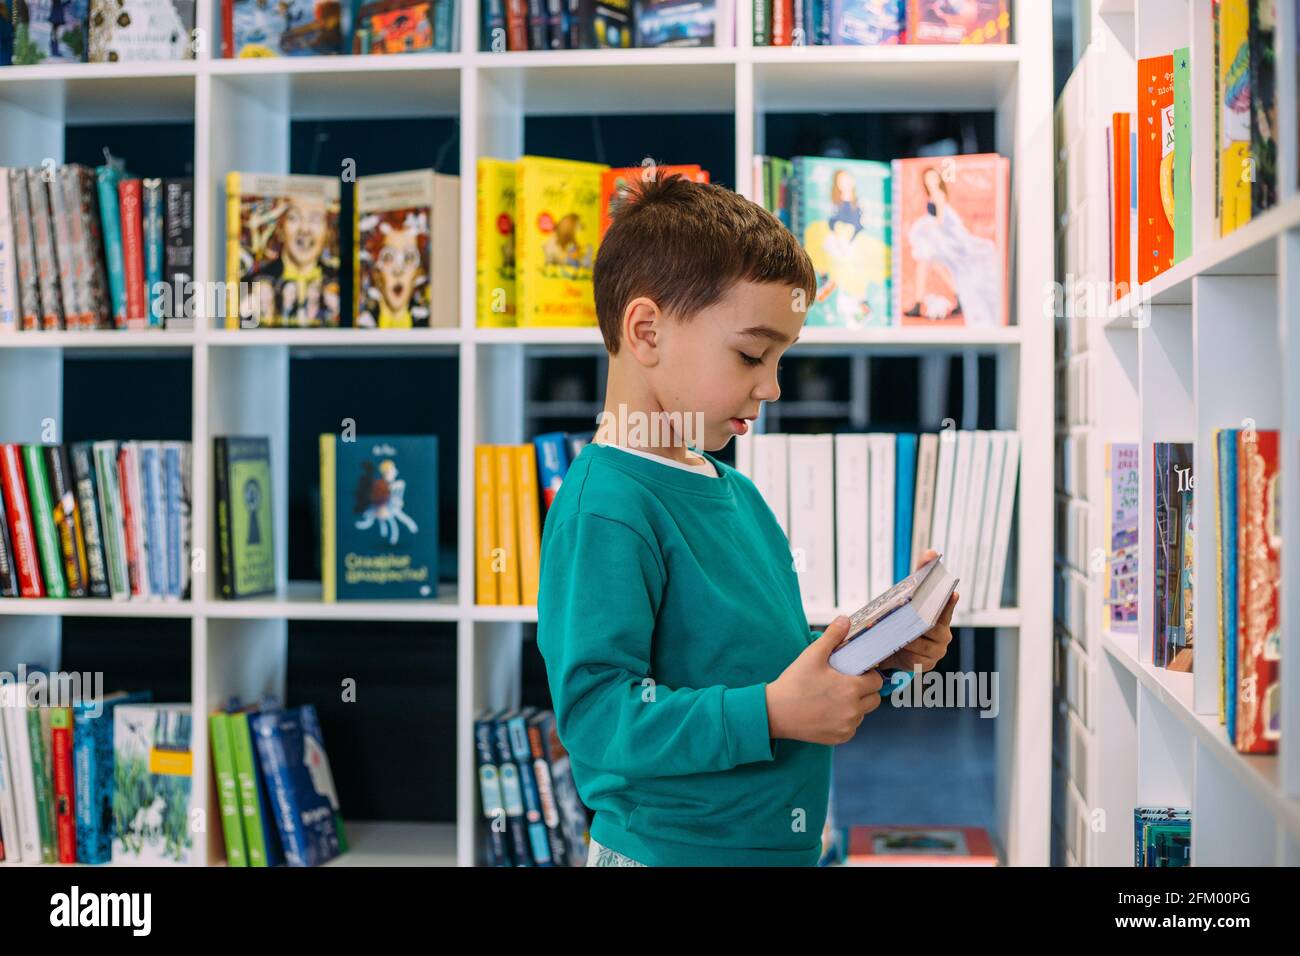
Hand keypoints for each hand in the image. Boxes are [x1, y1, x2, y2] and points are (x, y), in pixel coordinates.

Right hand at [765, 616, 883, 745]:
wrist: (775, 713)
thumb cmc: (793, 683)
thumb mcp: (812, 655)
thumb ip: (832, 637)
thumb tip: (845, 620)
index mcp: (850, 689)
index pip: (876, 681)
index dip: (868, 675)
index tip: (855, 673)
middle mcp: (853, 710)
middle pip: (874, 699)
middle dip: (865, 691)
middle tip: (846, 684)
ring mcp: (846, 726)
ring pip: (863, 714)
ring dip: (856, 706)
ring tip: (835, 698)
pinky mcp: (839, 738)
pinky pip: (852, 727)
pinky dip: (845, 720)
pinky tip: (830, 711)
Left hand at [875, 548, 957, 673]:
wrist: (897, 648)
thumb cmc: (907, 619)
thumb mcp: (911, 597)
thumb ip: (921, 573)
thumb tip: (930, 552)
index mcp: (942, 617)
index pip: (947, 607)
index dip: (949, 601)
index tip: (952, 592)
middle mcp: (943, 635)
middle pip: (930, 628)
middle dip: (915, 622)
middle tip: (902, 616)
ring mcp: (936, 651)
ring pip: (920, 644)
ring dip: (906, 639)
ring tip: (892, 634)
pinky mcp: (926, 665)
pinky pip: (914, 659)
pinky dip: (903, 654)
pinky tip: (894, 649)